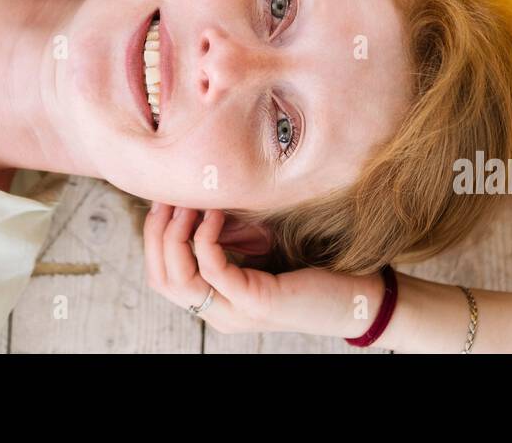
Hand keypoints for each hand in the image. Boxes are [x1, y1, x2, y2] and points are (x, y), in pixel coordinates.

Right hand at [144, 203, 384, 338]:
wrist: (357, 299)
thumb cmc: (312, 271)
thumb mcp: (261, 251)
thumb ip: (232, 237)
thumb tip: (203, 199)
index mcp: (217, 303)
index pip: (161, 278)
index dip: (154, 237)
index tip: (162, 200)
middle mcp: (220, 314)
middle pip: (161, 279)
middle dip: (156, 233)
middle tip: (167, 197)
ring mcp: (236, 313)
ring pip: (177, 279)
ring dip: (175, 233)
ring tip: (187, 203)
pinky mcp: (256, 304)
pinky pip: (212, 270)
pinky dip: (205, 237)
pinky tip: (215, 213)